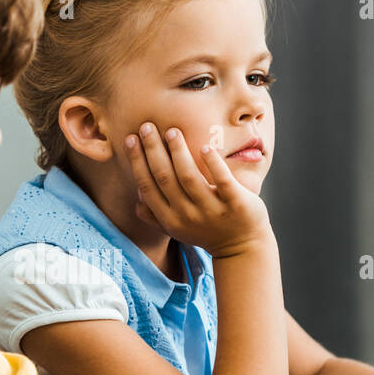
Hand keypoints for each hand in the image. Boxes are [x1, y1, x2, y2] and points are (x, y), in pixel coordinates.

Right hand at [124, 122, 271, 257]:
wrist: (242, 248)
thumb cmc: (208, 232)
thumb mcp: (178, 229)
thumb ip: (156, 216)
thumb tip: (137, 198)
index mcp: (170, 219)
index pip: (147, 186)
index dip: (137, 162)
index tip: (131, 138)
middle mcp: (187, 215)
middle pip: (165, 178)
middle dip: (153, 150)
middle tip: (147, 126)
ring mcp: (212, 210)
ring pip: (189, 177)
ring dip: (179, 152)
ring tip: (172, 131)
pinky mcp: (236, 204)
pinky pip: (223, 181)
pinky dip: (213, 164)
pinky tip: (206, 148)